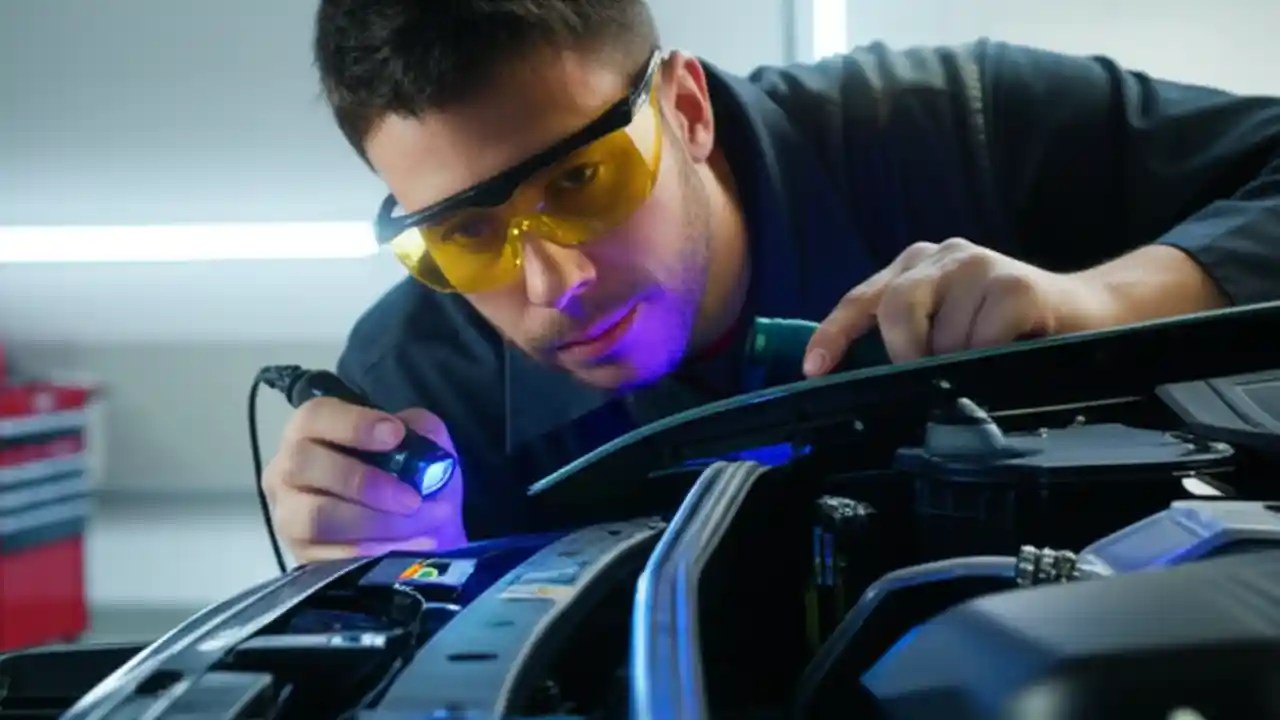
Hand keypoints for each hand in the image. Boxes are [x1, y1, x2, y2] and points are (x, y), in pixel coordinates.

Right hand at [262, 397, 466, 563]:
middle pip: (304, 464)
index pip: (315, 416)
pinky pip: (330, 553)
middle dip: (365, 482)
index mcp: (312, 431)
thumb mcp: (423, 445)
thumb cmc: (410, 478)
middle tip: (413, 498)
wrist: (416, 532)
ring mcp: (288, 514)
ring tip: (418, 522)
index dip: (353, 424)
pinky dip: (375, 548)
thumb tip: (418, 435)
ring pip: (317, 516)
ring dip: (375, 521)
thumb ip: (422, 431)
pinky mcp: (301, 554)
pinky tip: (407, 543)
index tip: (395, 434)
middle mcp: (287, 469)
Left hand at [804, 238, 1121, 372]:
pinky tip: (1011, 350)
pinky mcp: (1015, 283)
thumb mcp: (947, 330)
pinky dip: (990, 358)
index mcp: (914, 268)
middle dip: (906, 353)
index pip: (861, 300)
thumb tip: (864, 381)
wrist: (1088, 313)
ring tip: (989, 356)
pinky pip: (981, 338)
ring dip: (960, 362)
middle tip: (931, 375)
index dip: (834, 334)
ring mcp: (979, 264)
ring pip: (941, 334)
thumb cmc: (1008, 329)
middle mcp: (941, 256)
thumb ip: (909, 340)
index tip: (814, 368)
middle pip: (894, 308)